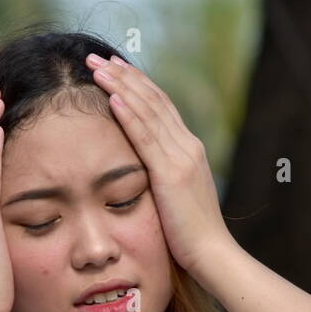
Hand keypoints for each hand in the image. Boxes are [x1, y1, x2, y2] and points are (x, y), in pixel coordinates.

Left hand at [86, 53, 232, 277]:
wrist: (213, 255)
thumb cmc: (192, 237)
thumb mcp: (177, 199)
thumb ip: (164, 179)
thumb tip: (145, 173)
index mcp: (189, 150)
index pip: (161, 106)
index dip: (137, 85)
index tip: (115, 68)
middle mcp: (188, 146)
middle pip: (153, 100)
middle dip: (124, 76)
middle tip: (97, 57)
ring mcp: (181, 157)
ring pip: (147, 111)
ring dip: (120, 87)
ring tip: (97, 68)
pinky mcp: (171, 173)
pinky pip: (145, 138)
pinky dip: (128, 115)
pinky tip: (112, 97)